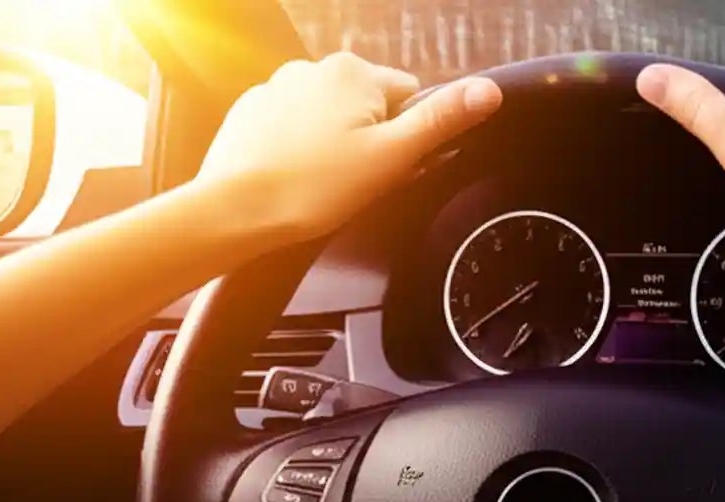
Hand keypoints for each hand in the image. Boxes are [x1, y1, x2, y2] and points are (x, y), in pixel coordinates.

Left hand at [199, 52, 501, 242]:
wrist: (236, 211)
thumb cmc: (314, 188)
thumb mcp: (393, 157)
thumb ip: (442, 120)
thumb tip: (489, 91)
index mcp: (354, 72)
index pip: (409, 97)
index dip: (407, 138)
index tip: (388, 167)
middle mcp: (313, 68)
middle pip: (368, 107)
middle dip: (369, 141)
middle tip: (356, 181)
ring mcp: (277, 88)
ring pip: (329, 119)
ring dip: (333, 146)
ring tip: (321, 184)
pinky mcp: (251, 113)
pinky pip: (293, 129)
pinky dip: (298, 151)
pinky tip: (294, 179)